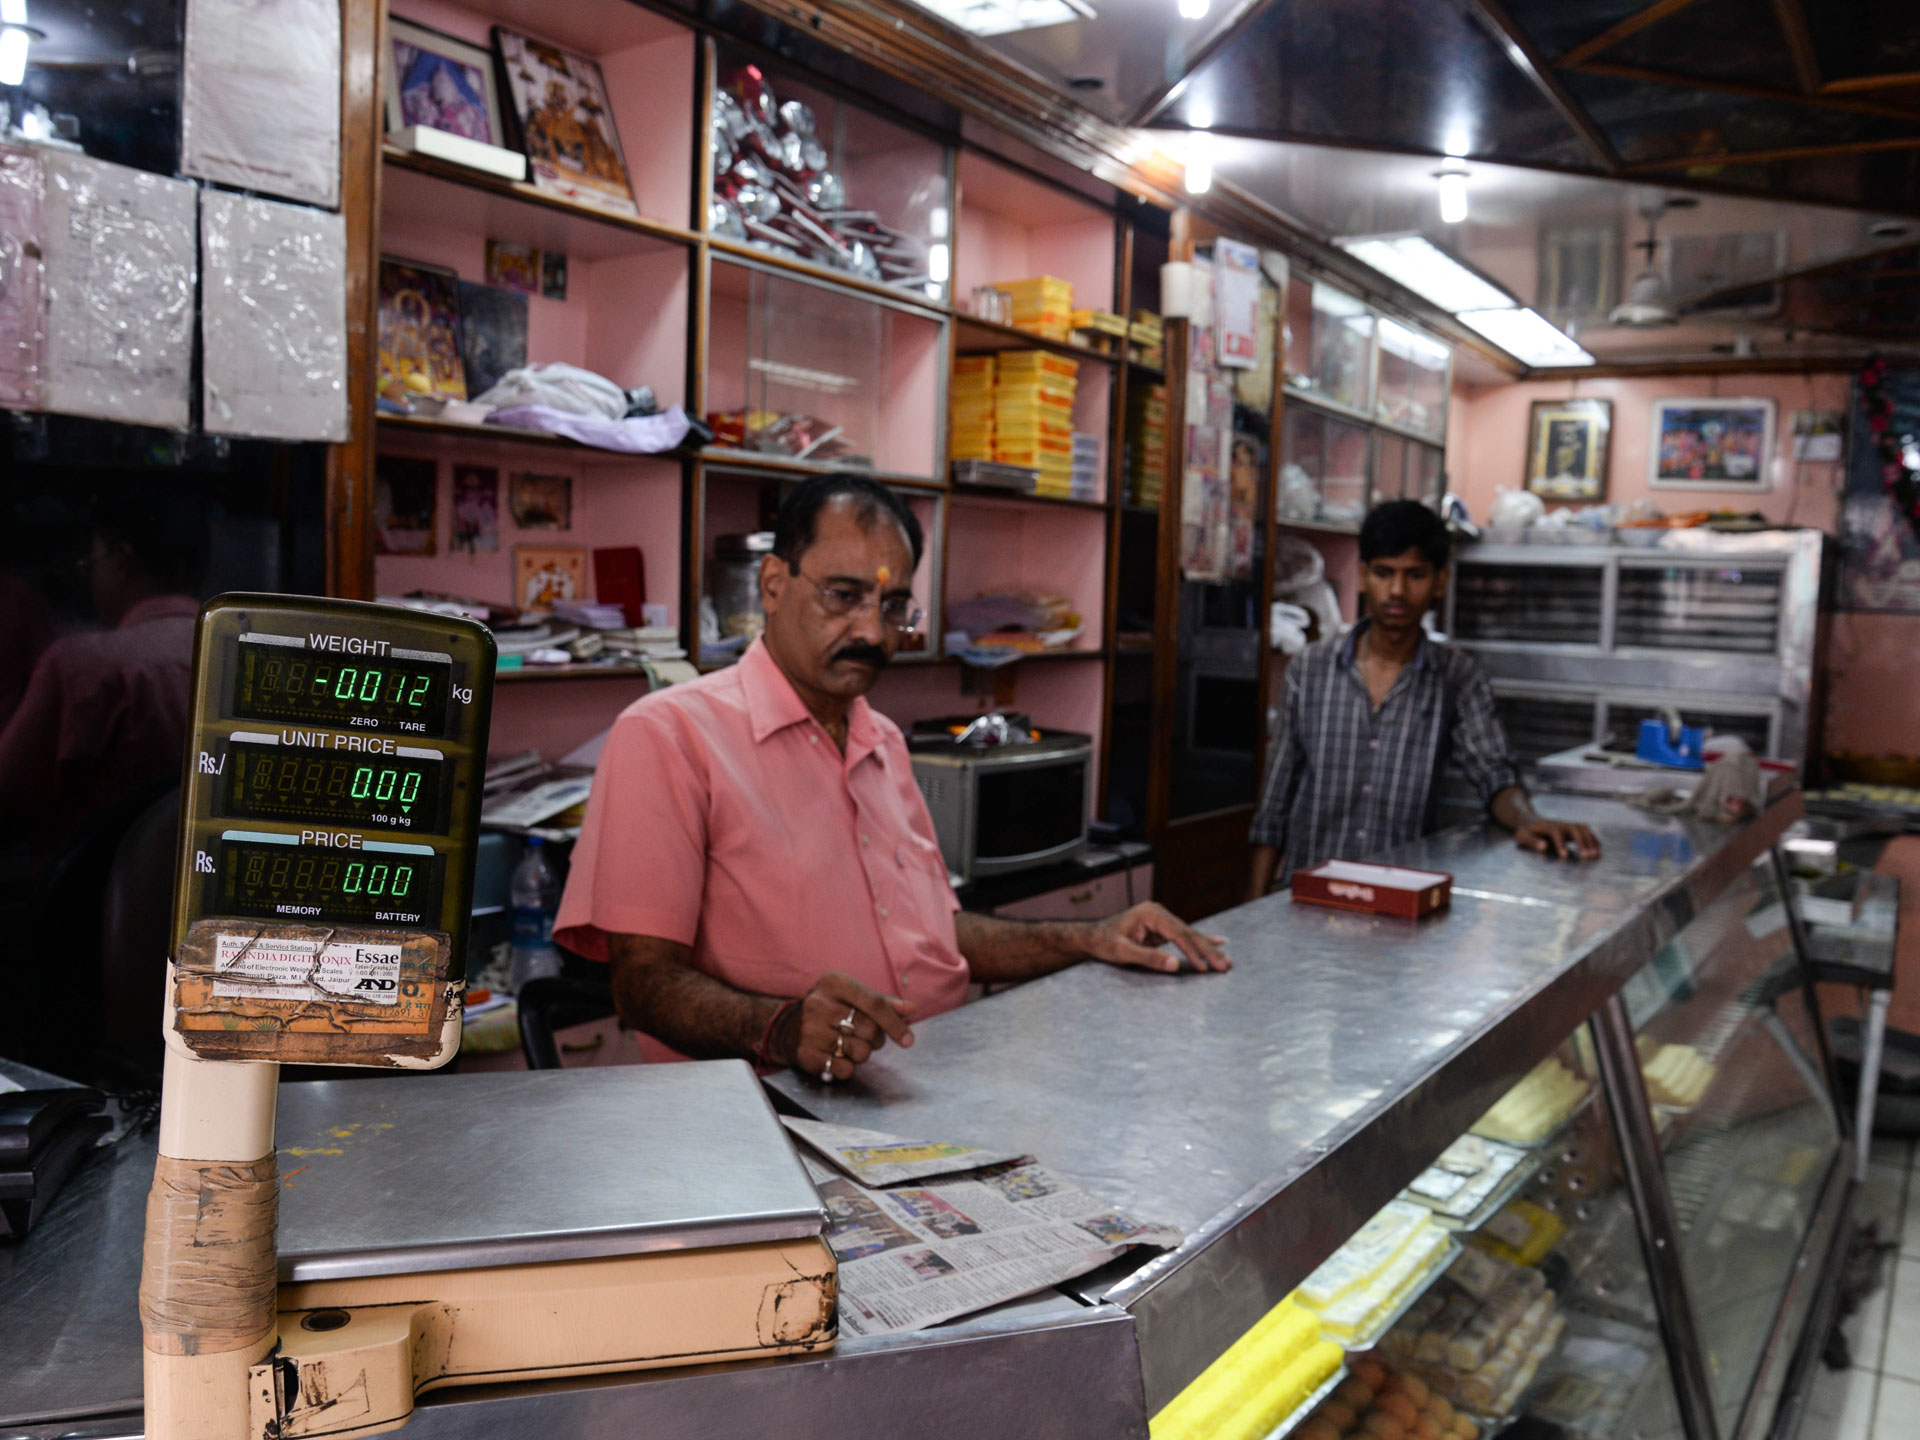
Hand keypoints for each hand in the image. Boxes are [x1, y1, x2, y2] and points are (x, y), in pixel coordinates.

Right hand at [774, 971, 916, 1081]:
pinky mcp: (806, 1054)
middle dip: (875, 1038)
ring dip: (862, 1053)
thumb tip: (911, 1010)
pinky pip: (845, 1069)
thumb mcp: (853, 996)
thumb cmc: (831, 1009)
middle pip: (869, 1030)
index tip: (908, 1040)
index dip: (894, 1023)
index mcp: (834, 983)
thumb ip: (883, 1003)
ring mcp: (810, 1030)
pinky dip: (848, 1068)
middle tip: (863, 1035)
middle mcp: (819, 1004)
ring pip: (859, 1052)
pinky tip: (836, 1056)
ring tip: (848, 1044)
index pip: (874, 1004)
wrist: (787, 1027)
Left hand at [1085, 902, 1230, 973]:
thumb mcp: (1123, 952)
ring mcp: (1161, 919)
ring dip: (1207, 949)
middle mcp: (1158, 913)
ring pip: (1189, 935)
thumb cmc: (1104, 942)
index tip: (1204, 967)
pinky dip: (1200, 942)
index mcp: (1150, 913)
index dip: (1193, 951)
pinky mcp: (1161, 929)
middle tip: (1224, 965)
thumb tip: (1175, 964)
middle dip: (1207, 950)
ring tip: (1225, 961)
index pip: (1178, 933)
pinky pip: (1184, 937)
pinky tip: (1218, 942)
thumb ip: (1148, 957)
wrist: (1092, 937)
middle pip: (1188, 933)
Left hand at [1515, 818, 1601, 860]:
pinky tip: (1599, 852)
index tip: (1564, 856)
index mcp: (1547, 826)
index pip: (1556, 833)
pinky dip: (1593, 840)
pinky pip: (1587, 832)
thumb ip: (1532, 842)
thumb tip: (1543, 847)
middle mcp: (1560, 824)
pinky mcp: (1573, 829)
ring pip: (1583, 829)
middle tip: (1586, 856)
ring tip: (1596, 855)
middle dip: (1581, 842)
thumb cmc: (1526, 832)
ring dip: (1590, 840)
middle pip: (1574, 829)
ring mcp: (1568, 825)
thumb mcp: (1523, 836)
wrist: (1531, 822)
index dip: (1560, 844)